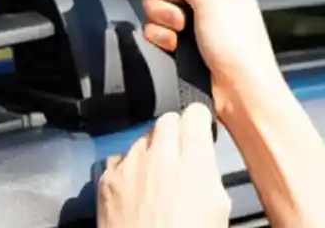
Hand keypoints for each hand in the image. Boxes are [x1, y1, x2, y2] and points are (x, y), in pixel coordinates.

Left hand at [97, 104, 230, 227]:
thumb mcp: (217, 210)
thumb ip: (208, 175)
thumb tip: (201, 162)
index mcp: (194, 161)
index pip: (195, 114)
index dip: (199, 122)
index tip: (200, 131)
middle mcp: (160, 155)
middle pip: (166, 120)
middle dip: (174, 133)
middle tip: (179, 156)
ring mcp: (129, 165)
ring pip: (141, 139)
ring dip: (150, 151)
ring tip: (155, 179)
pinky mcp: (106, 179)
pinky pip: (119, 159)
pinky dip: (127, 169)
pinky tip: (134, 191)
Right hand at [142, 0, 281, 117]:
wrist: (240, 93)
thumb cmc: (238, 46)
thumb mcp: (211, 1)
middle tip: (184, 16)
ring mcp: (192, 17)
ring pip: (155, 4)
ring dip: (162, 20)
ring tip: (181, 34)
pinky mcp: (180, 39)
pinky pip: (154, 27)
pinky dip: (160, 37)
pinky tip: (174, 47)